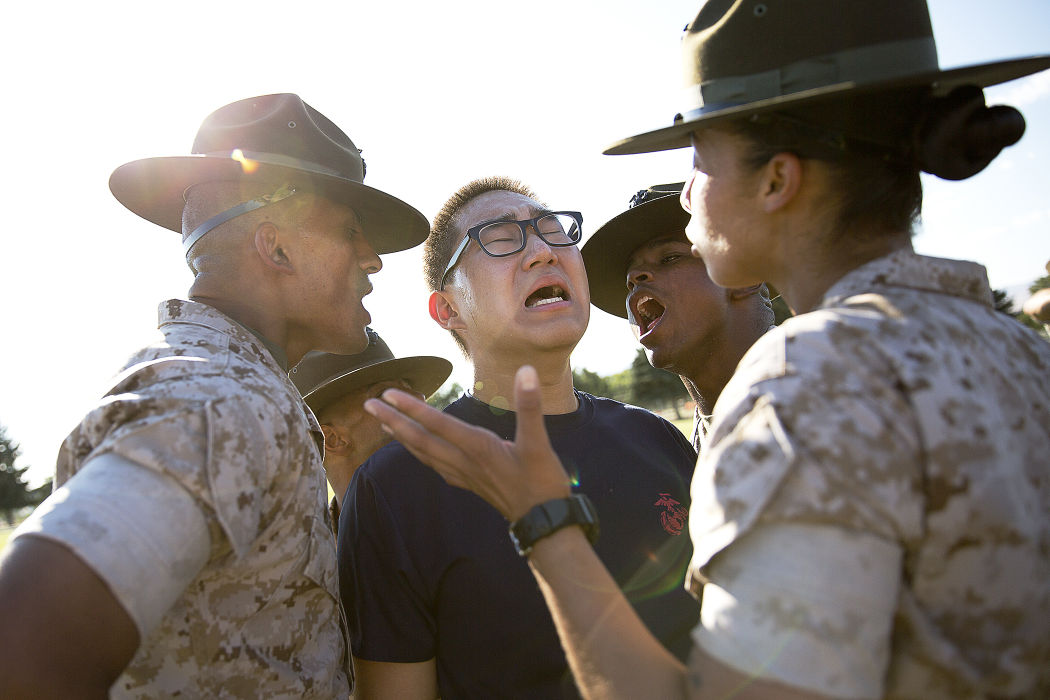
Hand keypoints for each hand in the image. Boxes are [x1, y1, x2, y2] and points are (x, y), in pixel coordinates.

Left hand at [364, 365, 571, 519]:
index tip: (388, 394)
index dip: (412, 408)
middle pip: (420, 440)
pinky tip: (419, 452)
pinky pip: (436, 466)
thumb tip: (527, 371)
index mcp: (477, 448)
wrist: (545, 523)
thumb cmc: (543, 483)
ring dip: (402, 438)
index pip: (438, 425)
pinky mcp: (470, 484)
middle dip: (393, 421)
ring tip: (383, 424)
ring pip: (425, 454)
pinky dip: (421, 455)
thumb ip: (530, 406)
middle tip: (368, 404)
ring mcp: (465, 475)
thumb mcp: (539, 443)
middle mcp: (464, 462)